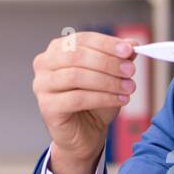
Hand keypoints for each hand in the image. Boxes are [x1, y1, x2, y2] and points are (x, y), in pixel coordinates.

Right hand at [32, 31, 136, 173]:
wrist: (85, 134)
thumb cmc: (94, 102)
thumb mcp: (111, 76)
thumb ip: (119, 58)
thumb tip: (132, 43)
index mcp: (58, 49)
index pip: (82, 39)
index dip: (107, 43)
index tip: (129, 49)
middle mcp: (45, 64)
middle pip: (77, 56)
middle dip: (108, 62)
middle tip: (130, 70)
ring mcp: (42, 85)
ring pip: (76, 76)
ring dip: (107, 81)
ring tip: (128, 87)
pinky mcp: (47, 106)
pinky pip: (77, 98)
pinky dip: (102, 98)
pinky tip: (119, 99)